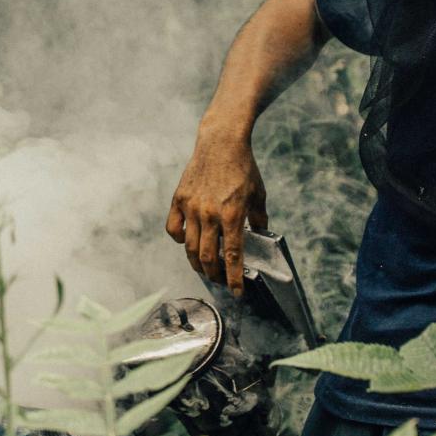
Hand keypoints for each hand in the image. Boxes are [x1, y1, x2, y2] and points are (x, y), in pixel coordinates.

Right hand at [166, 121, 266, 290]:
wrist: (221, 142)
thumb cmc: (243, 167)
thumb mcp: (259, 194)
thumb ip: (259, 218)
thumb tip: (260, 235)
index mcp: (232, 214)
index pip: (232, 256)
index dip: (235, 278)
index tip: (237, 292)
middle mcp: (210, 214)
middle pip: (208, 257)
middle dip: (216, 275)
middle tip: (221, 280)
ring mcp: (192, 208)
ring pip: (190, 248)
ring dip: (198, 264)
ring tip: (205, 269)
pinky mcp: (179, 200)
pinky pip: (174, 229)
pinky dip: (180, 240)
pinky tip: (188, 241)